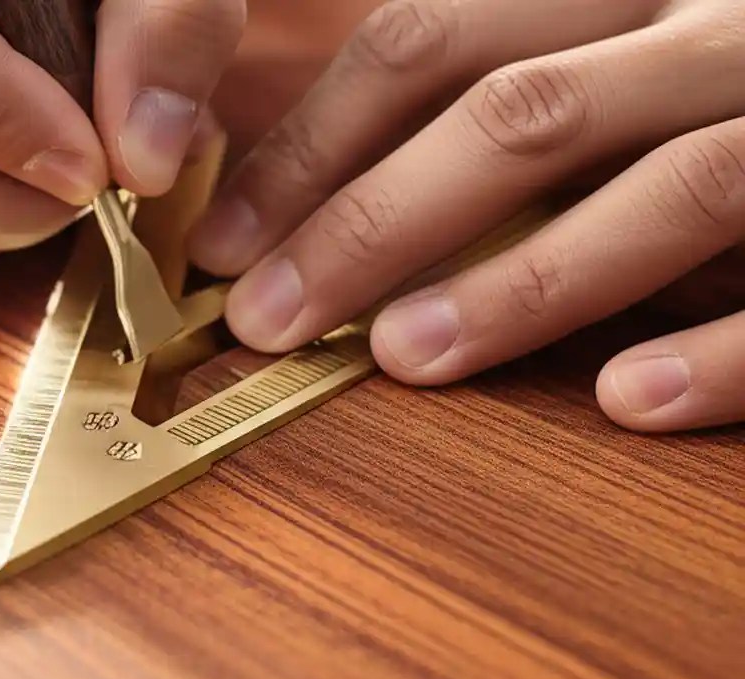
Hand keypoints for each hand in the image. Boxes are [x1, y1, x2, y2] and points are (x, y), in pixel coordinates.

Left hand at [188, 0, 744, 432]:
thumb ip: (501, 98)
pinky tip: (624, 400)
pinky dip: (727, 348)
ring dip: (525, 282)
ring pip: (674, 185)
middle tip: (269, 318)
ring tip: (404, 356)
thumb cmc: (712, 94)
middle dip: (374, 219)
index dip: (313, 145)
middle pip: (523, 110)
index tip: (224, 242)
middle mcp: (721, 21)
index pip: (434, 37)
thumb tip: (317, 200)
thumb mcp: (608, 59)